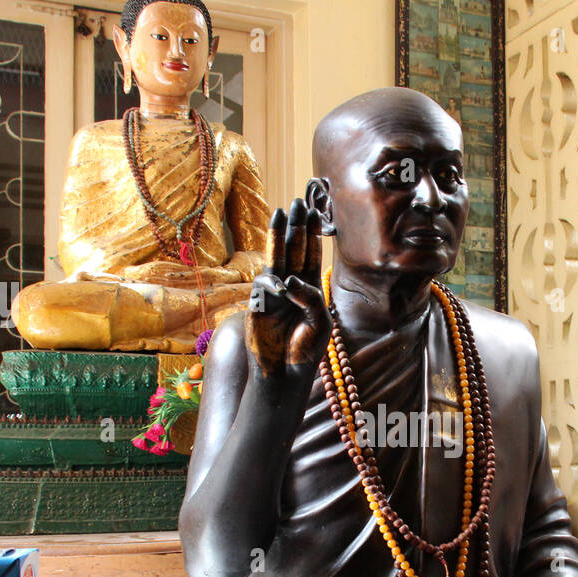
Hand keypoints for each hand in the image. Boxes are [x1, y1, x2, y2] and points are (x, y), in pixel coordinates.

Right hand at [244, 199, 329, 380]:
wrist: (285, 373)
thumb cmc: (306, 349)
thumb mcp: (319, 321)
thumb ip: (310, 298)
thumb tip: (289, 279)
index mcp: (309, 288)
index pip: (310, 255)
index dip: (311, 234)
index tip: (314, 212)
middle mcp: (291, 286)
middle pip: (292, 250)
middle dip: (295, 227)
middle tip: (297, 202)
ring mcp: (273, 293)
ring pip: (275, 258)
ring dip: (277, 237)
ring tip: (280, 213)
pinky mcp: (258, 304)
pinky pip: (263, 285)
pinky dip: (272, 283)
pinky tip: (282, 287)